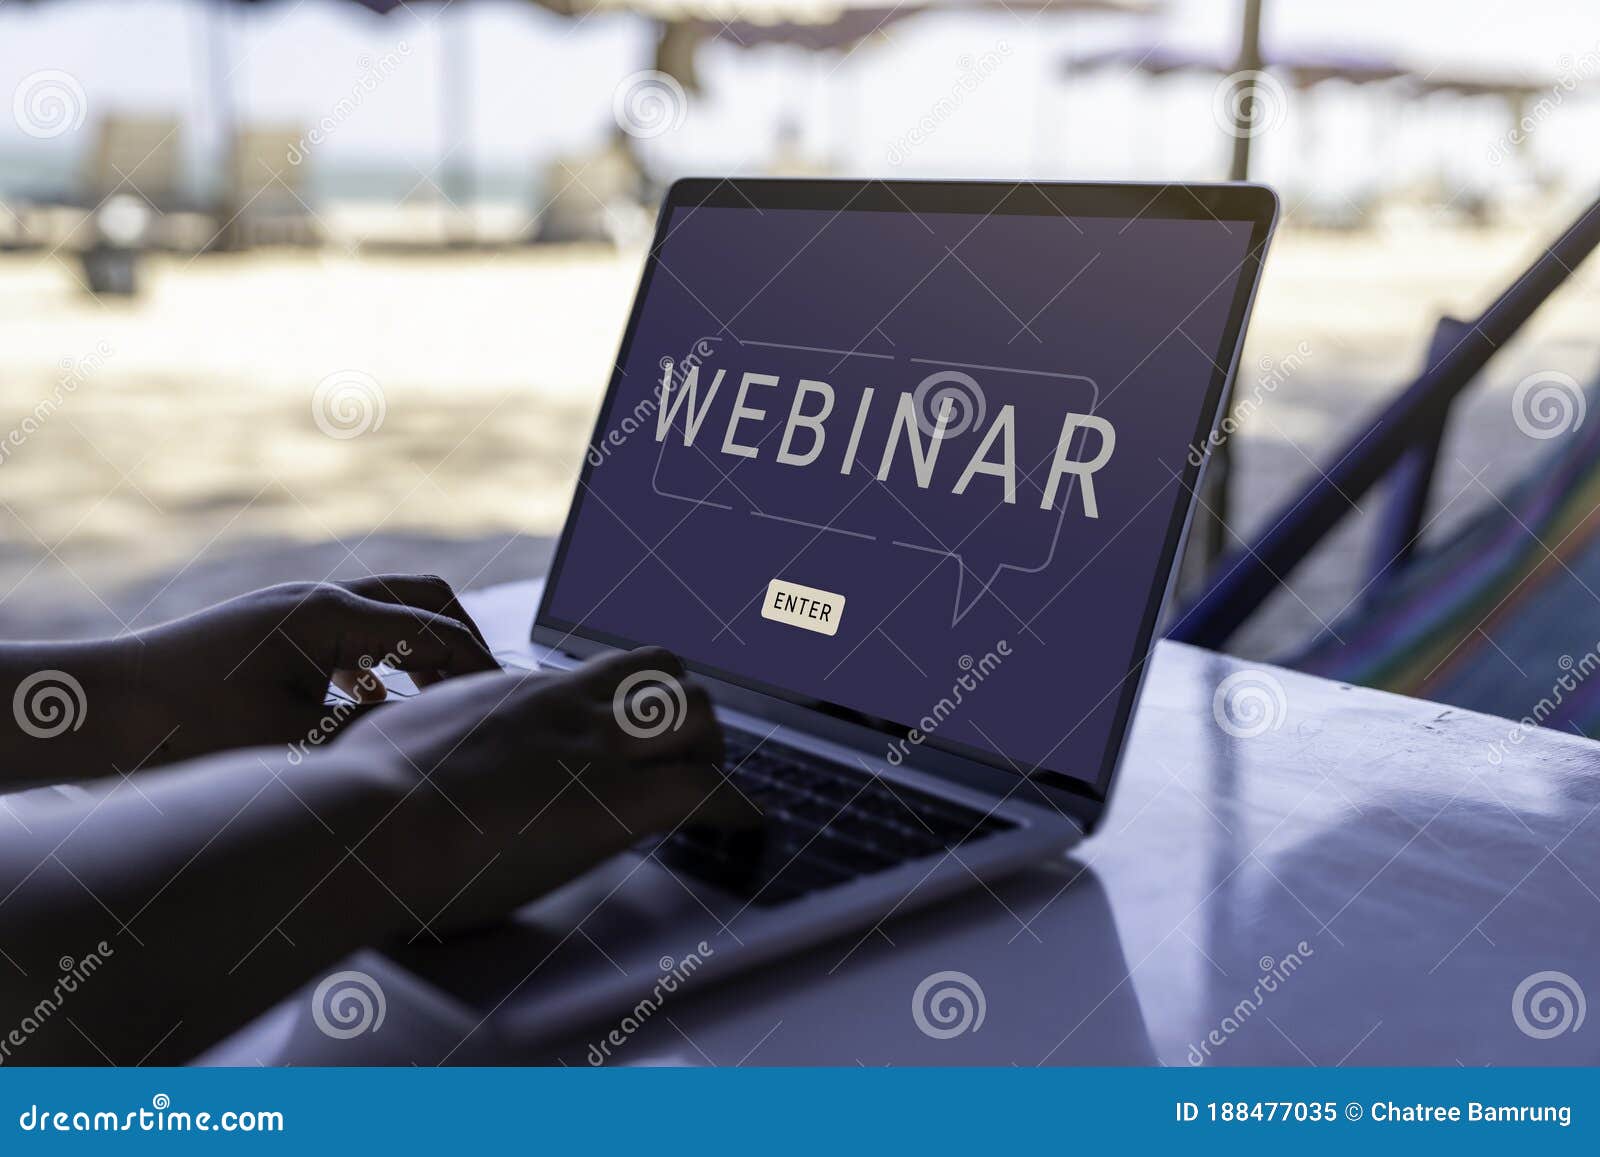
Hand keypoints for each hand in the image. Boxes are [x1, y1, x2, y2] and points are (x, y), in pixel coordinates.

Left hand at [97, 575, 497, 771]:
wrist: (107, 706)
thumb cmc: (189, 724)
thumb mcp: (293, 741)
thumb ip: (370, 731)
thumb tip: (429, 738)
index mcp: (330, 615)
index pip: (434, 630)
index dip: (477, 667)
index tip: (506, 705)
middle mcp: (321, 597)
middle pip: (425, 597)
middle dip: (464, 640)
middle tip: (486, 692)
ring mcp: (300, 607)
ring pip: (391, 611)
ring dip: (424, 648)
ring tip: (444, 701)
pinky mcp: (281, 627)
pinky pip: (354, 630)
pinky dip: (382, 659)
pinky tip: (377, 703)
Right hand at [335, 647, 757, 933]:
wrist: (366, 822)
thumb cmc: (361, 793)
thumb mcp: (395, 735)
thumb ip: (426, 731)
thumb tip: (407, 735)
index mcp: (519, 693)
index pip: (603, 672)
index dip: (632, 699)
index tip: (635, 726)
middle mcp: (567, 707)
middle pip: (666, 674)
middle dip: (687, 712)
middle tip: (688, 755)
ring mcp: (596, 750)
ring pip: (699, 718)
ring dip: (713, 753)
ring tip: (713, 788)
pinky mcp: (616, 802)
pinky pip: (707, 792)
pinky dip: (735, 810)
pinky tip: (743, 828)